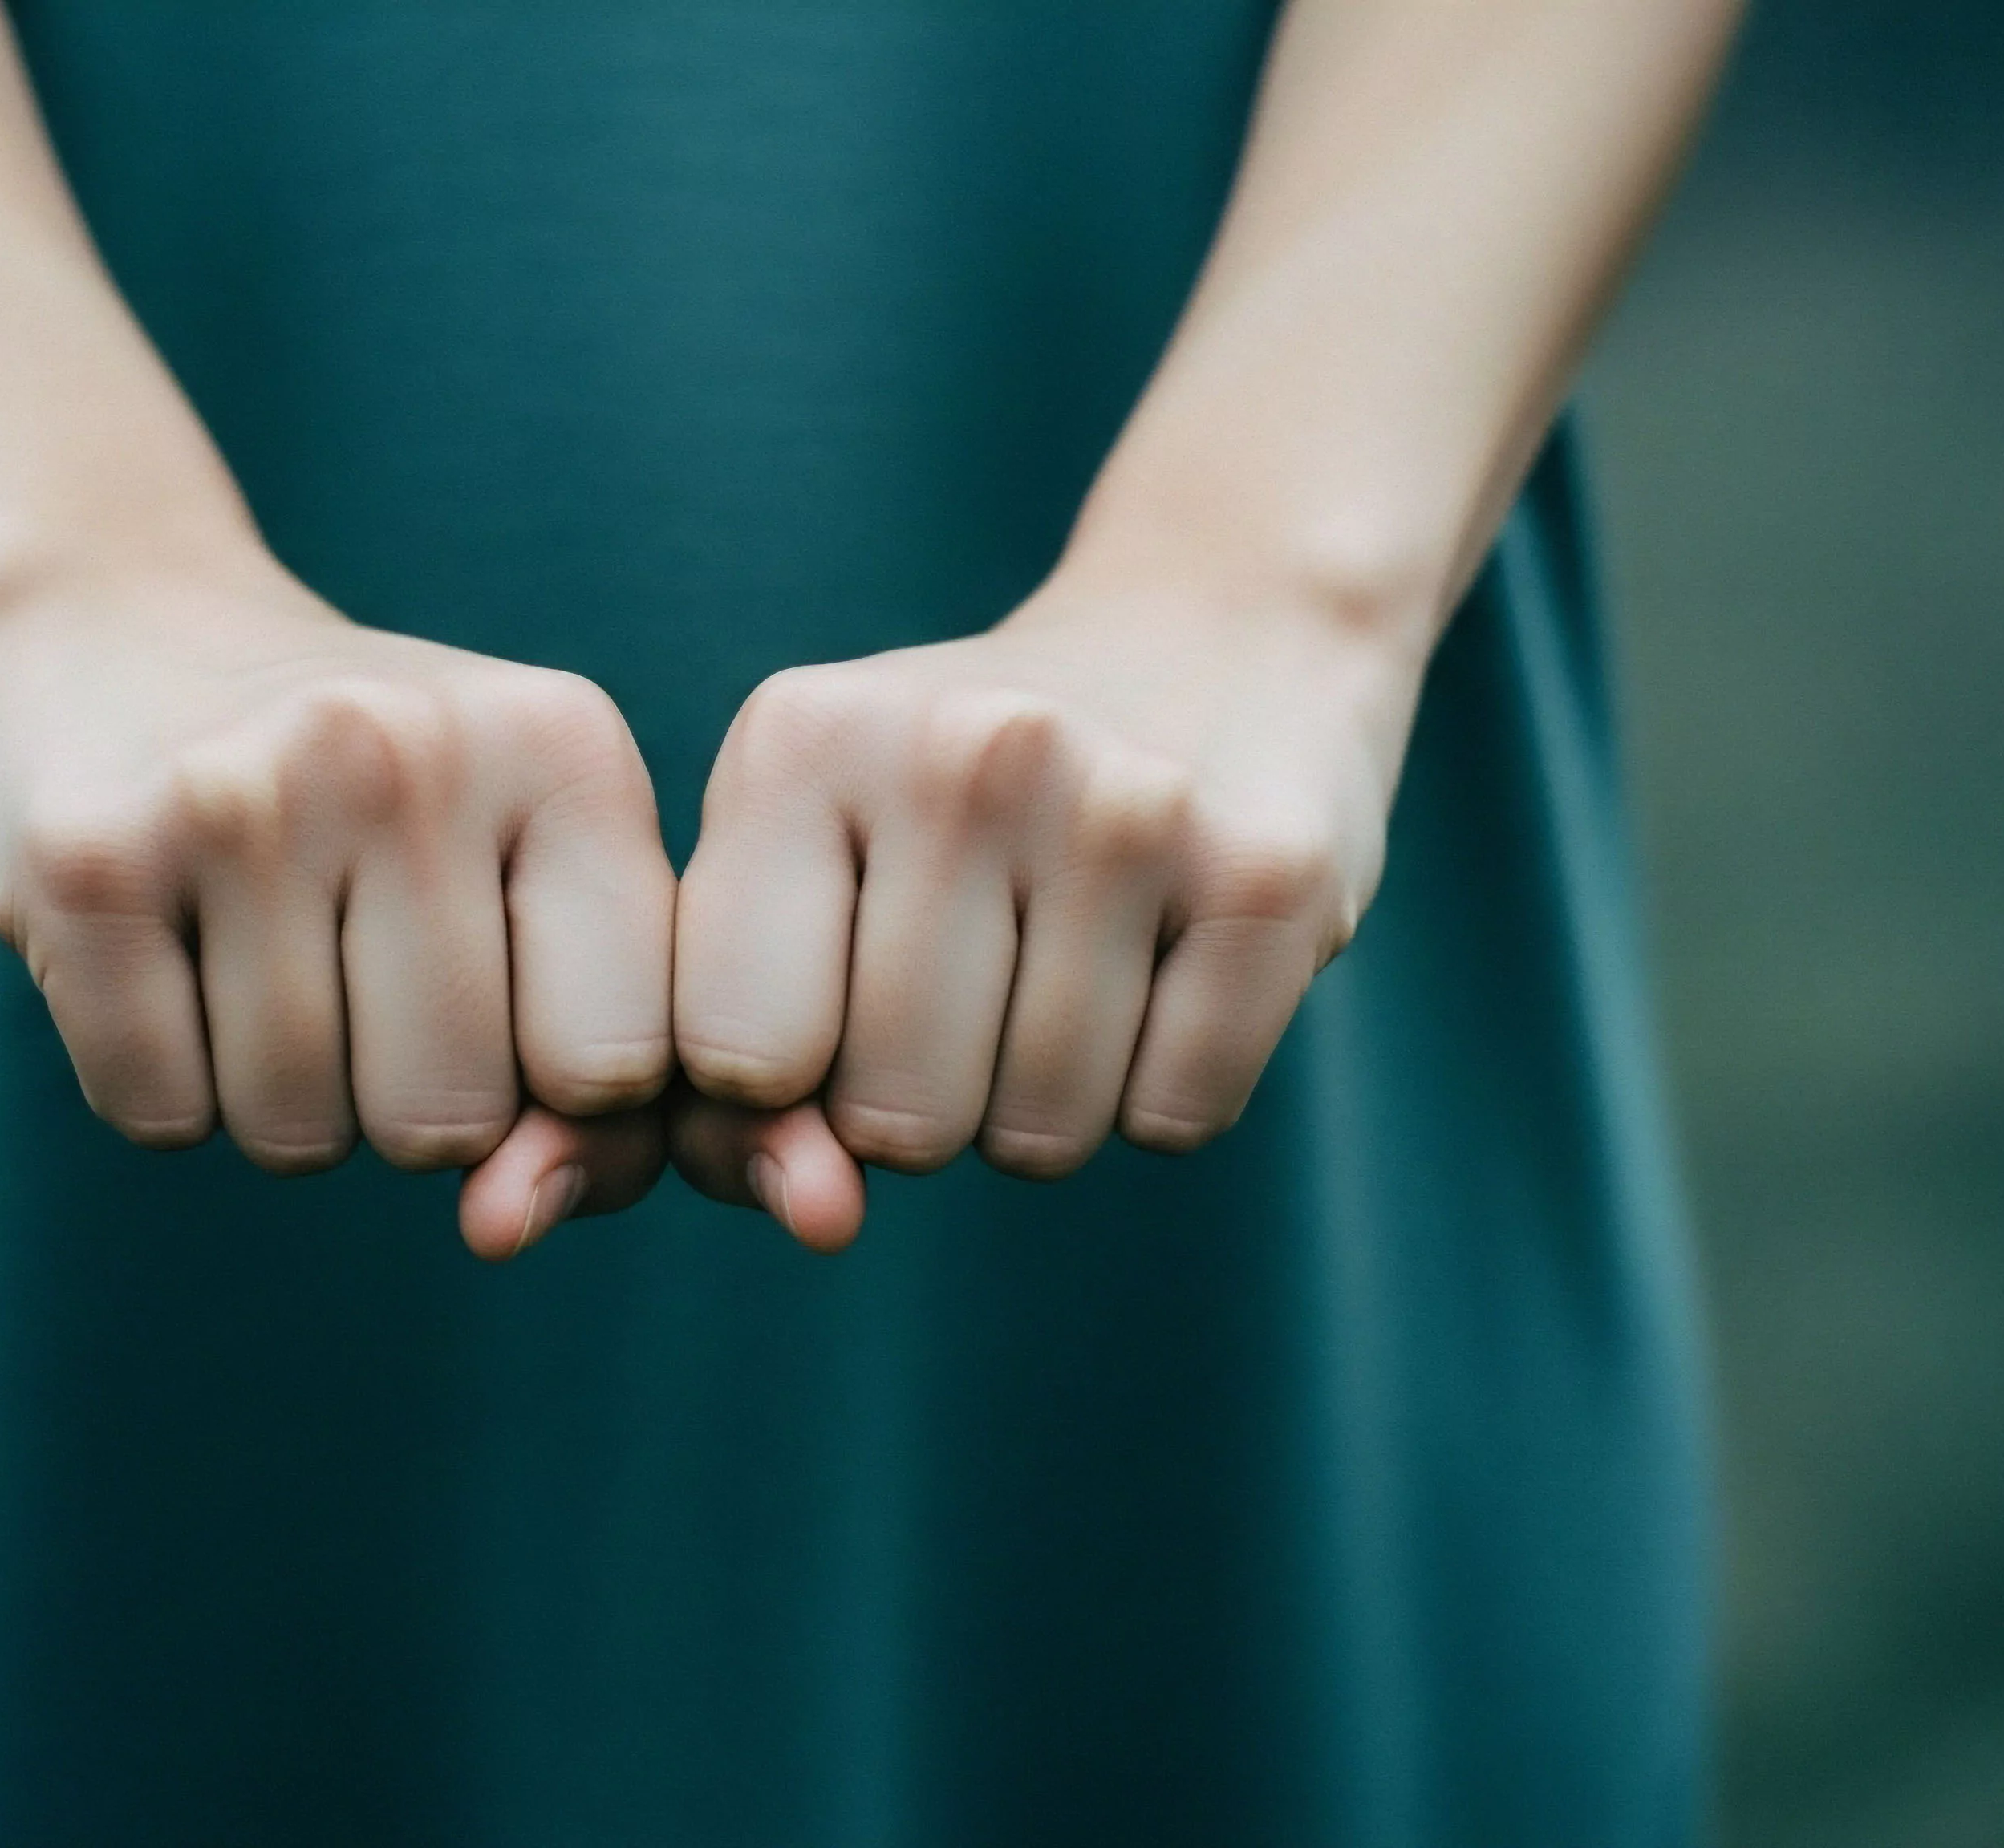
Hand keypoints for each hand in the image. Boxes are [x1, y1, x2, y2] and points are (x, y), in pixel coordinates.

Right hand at [0, 559, 677, 1246]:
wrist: (112, 626)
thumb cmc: (374, 806)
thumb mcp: (529, 880)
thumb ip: (601, 1085)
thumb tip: (508, 1226)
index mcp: (565, 748)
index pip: (614, 1069)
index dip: (550, 1092)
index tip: (503, 998)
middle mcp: (410, 751)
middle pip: (444, 1121)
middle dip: (401, 1100)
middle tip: (349, 959)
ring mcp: (240, 796)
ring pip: (297, 1135)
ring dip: (278, 1094)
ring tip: (255, 944)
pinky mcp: (86, 860)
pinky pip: (160, 1114)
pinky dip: (161, 1080)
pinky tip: (161, 951)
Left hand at [673, 580, 1427, 1185]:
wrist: (1215, 635)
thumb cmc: (946, 809)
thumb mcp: (797, 876)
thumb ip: (730, 1081)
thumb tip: (816, 1218)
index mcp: (801, 742)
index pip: (736, 1061)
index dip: (785, 1079)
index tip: (830, 990)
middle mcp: (963, 753)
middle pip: (896, 1121)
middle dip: (923, 1099)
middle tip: (974, 968)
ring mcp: (1130, 809)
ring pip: (1039, 1138)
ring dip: (1043, 1100)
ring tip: (1068, 954)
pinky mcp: (1273, 876)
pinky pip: (1173, 1119)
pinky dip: (1164, 1085)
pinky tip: (1169, 962)